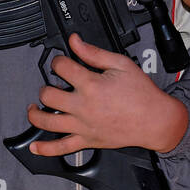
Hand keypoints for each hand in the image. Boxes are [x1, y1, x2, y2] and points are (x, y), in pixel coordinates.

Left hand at [26, 34, 188, 155]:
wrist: (155, 119)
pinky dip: (45, 149)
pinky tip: (34, 146)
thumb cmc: (142, 94)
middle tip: (52, 85)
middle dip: (46, 87)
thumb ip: (93, 53)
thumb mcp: (120, 64)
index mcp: (91, 85)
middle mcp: (83, 106)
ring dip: (36, 115)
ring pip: (48, 122)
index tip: (61, 62)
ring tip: (34, 109)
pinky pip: (62, 148)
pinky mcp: (87, 141)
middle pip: (48, 95)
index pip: (61, 67)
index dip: (58, 61)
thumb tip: (75, 41)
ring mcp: (83, 125)